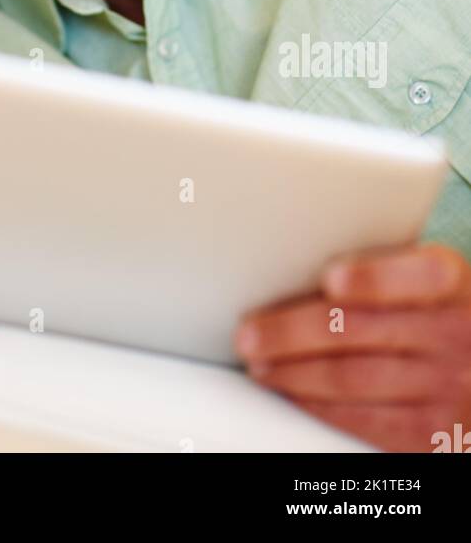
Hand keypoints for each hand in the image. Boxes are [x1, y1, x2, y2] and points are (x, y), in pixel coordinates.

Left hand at [235, 243, 470, 451]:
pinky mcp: (433, 431)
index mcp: (452, 282)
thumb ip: (385, 268)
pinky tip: (293, 393)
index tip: (332, 279)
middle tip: (250, 333)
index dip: (373, 279)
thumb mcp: (429, 280)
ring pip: (353, 377)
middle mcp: (455, 333)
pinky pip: (367, 420)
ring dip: (293, 371)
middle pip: (361, 330)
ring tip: (258, 363)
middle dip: (294, 332)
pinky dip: (320, 406)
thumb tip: (301, 267)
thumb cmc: (441, 313)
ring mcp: (447, 386)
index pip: (418, 276)